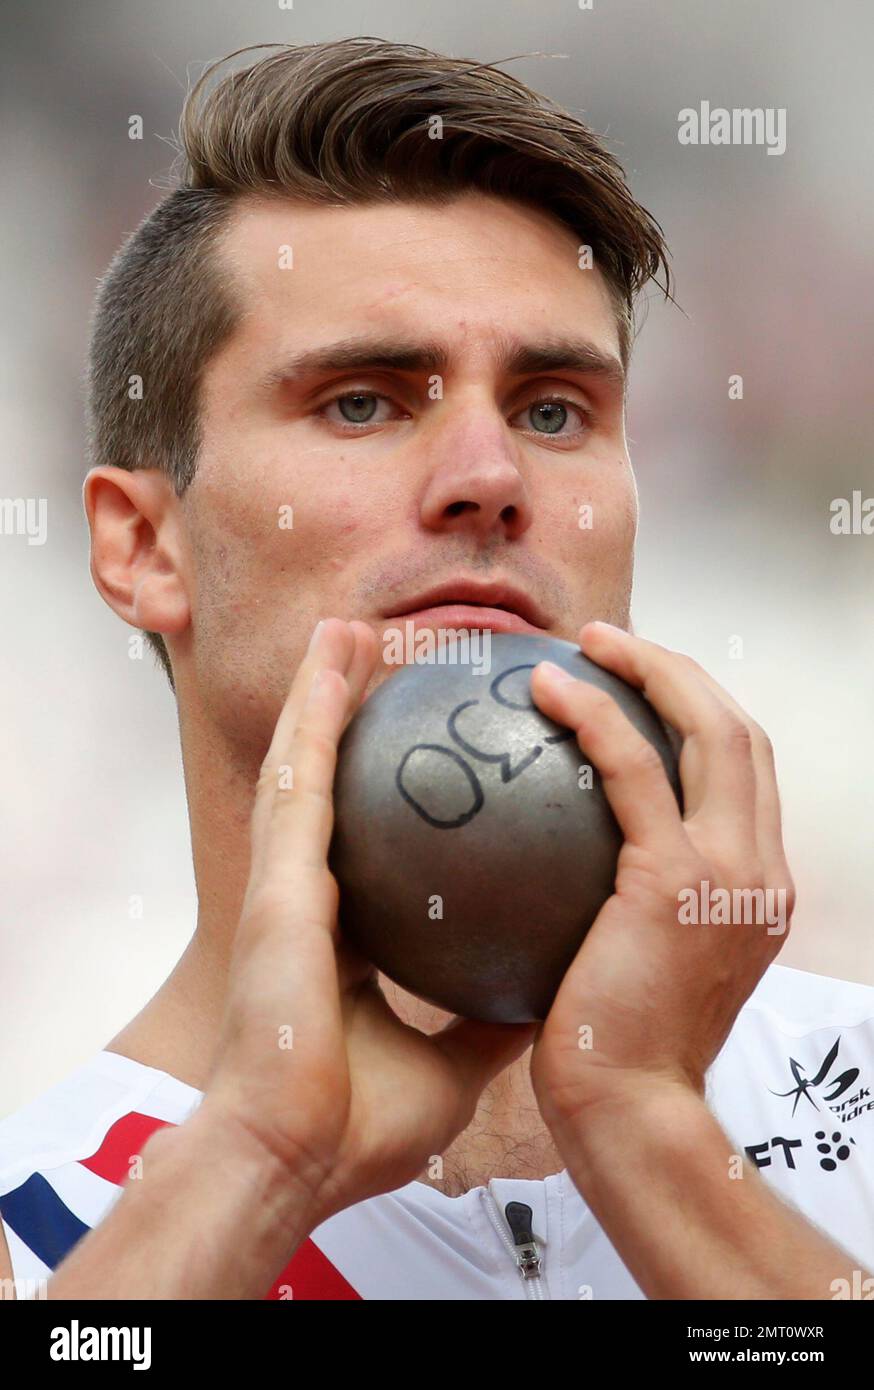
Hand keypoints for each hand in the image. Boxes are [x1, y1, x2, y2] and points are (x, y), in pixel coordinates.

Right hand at [201, 618, 535, 1224]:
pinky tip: (332, 658)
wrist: (300, 1156)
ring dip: (327, 688)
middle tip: (396, 658)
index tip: (446, 748)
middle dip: (360, 715)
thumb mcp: (459, 1061)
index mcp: (351, 931)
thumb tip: (556, 984)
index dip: (408, 789)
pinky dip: (313, 710)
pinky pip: (302, 774)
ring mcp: (291, 876)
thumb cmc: (360, 1122)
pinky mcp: (279, 873)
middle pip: (343, 782)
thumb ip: (498, 1012)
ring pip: (310, 756)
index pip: (387, 841)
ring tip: (354, 631)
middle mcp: (315, 889)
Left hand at [527, 621, 794, 1136]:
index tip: (640, 687)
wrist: (630, 1114)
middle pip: (742, 732)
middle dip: (682, 672)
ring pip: (711, 728)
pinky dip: (594, 716)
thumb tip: (570, 866)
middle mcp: (760, 871)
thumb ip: (635, 906)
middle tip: (611, 645)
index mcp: (758, 889)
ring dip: (650, 667)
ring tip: (589, 642)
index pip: (744, 774)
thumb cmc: (616, 1050)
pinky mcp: (676, 878)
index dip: (700, 713)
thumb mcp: (645, 967)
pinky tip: (544, 690)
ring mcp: (729, 871)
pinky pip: (632, 768)